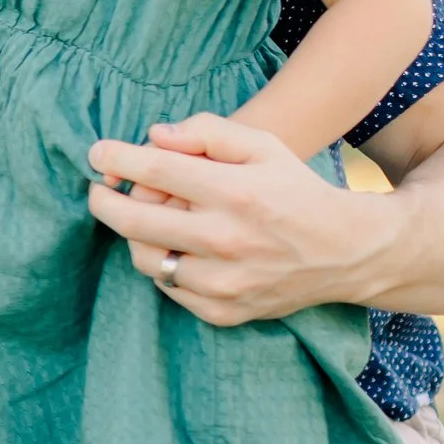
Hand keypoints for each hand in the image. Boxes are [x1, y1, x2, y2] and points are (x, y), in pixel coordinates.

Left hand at [87, 113, 391, 326]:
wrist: (346, 251)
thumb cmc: (296, 189)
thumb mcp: (264, 145)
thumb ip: (208, 131)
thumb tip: (153, 136)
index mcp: (237, 193)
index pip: (156, 170)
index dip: (116, 158)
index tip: (97, 153)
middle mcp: (228, 240)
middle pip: (134, 220)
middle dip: (103, 199)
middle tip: (99, 188)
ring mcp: (225, 282)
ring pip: (144, 258)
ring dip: (135, 234)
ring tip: (148, 217)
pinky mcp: (224, 311)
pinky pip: (167, 287)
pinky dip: (163, 265)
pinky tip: (176, 247)